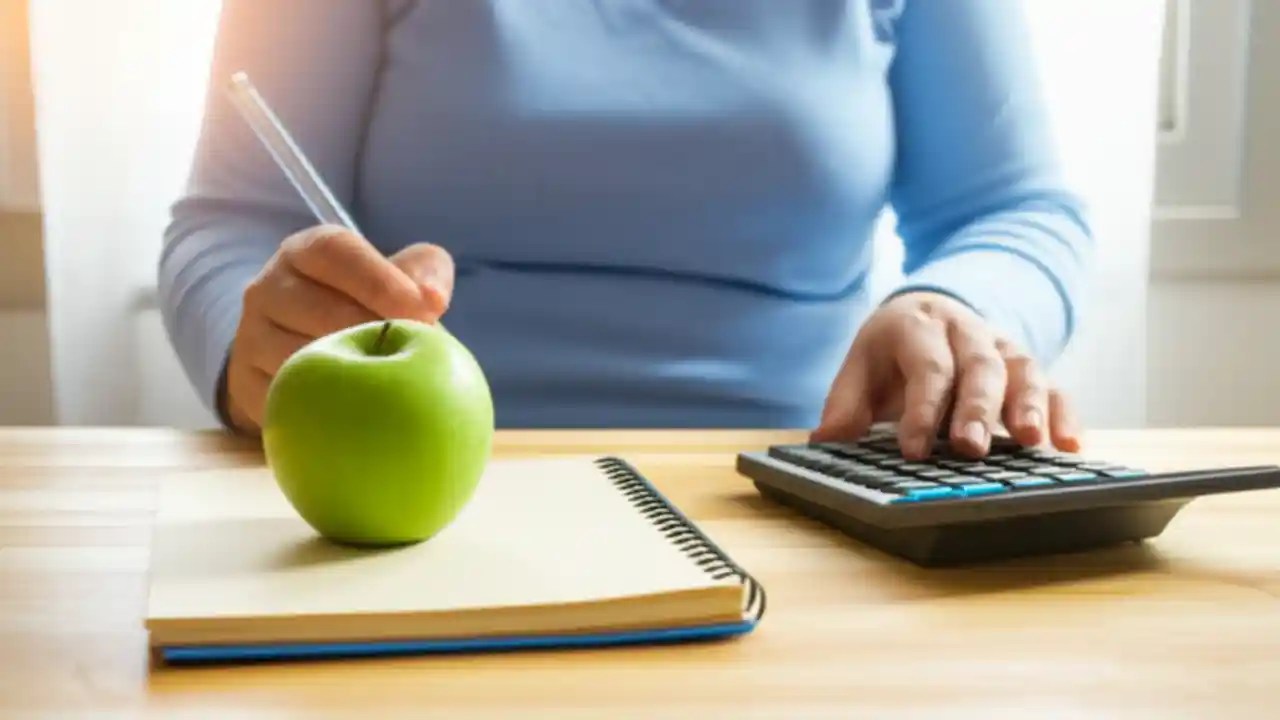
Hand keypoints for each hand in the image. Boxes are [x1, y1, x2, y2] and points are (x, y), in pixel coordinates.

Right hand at [223, 225, 454, 432]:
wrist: (308, 354)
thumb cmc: (366, 308)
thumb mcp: (397, 278)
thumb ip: (423, 273)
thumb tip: (432, 299)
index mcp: (306, 252)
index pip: (334, 251)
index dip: (379, 279)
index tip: (423, 308)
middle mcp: (269, 287)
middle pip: (315, 306)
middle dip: (371, 332)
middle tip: (416, 357)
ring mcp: (250, 336)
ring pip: (296, 356)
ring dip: (347, 375)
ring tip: (391, 388)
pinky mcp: (245, 383)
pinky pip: (282, 398)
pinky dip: (323, 408)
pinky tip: (360, 416)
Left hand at [811, 291, 1080, 458]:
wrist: (925, 313)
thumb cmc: (891, 354)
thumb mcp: (860, 371)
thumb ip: (845, 406)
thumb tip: (826, 442)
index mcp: (918, 326)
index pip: (926, 366)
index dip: (920, 409)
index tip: (912, 450)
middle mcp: (965, 330)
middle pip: (979, 365)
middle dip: (975, 407)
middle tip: (969, 448)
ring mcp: (1001, 346)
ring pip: (1022, 368)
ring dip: (1028, 405)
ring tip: (1030, 441)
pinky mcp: (1027, 368)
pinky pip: (1054, 386)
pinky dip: (1064, 414)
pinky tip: (1068, 446)